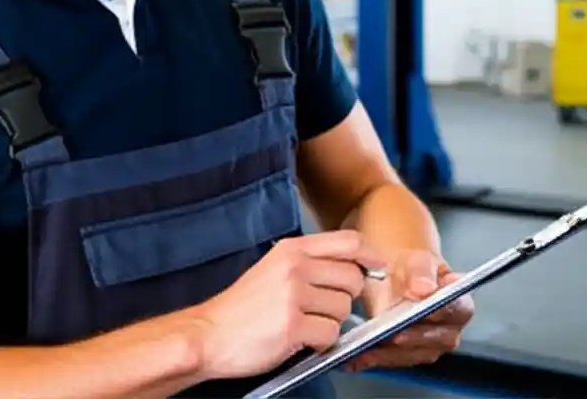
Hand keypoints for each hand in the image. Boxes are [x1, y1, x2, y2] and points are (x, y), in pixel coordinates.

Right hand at [196, 230, 386, 379]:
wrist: (209, 334)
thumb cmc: (242, 307)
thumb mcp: (274, 268)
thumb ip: (310, 263)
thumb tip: (355, 268)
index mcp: (292, 249)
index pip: (349, 241)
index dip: (370, 256)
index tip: (377, 268)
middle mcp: (295, 267)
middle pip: (353, 278)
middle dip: (345, 299)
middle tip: (322, 309)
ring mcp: (293, 296)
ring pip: (344, 310)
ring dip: (330, 323)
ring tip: (304, 325)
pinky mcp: (292, 326)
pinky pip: (330, 335)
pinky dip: (320, 344)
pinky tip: (300, 340)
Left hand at [345, 249, 474, 371]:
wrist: (395, 279)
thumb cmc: (412, 270)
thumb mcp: (417, 260)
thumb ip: (422, 271)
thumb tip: (425, 288)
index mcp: (459, 304)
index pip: (456, 310)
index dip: (441, 312)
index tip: (424, 310)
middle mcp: (449, 330)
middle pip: (435, 340)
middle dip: (412, 337)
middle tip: (393, 333)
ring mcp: (429, 347)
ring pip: (412, 355)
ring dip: (390, 352)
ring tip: (368, 344)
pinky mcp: (407, 357)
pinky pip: (391, 360)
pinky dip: (374, 358)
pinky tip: (357, 354)